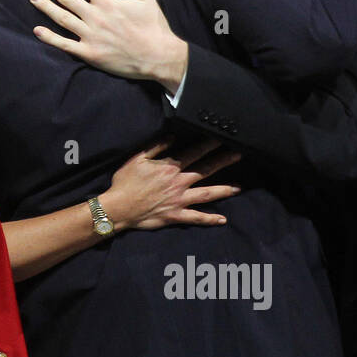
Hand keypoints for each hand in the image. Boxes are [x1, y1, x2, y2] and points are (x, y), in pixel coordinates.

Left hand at [30, 0, 188, 92]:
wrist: (159, 57)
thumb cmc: (153, 26)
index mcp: (108, 2)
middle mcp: (96, 17)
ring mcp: (91, 36)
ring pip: (62, 18)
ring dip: (46, 6)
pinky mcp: (90, 54)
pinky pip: (65, 44)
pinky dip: (50, 37)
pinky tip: (37, 30)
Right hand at [99, 137, 240, 230]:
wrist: (118, 208)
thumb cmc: (125, 182)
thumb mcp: (137, 159)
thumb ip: (157, 147)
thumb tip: (173, 137)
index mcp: (169, 168)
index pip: (193, 153)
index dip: (208, 145)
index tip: (221, 138)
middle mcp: (178, 183)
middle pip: (205, 170)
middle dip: (223, 161)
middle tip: (239, 155)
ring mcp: (179, 200)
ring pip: (206, 194)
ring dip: (223, 190)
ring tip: (238, 188)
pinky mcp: (176, 215)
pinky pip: (196, 218)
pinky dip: (209, 219)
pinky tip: (222, 219)